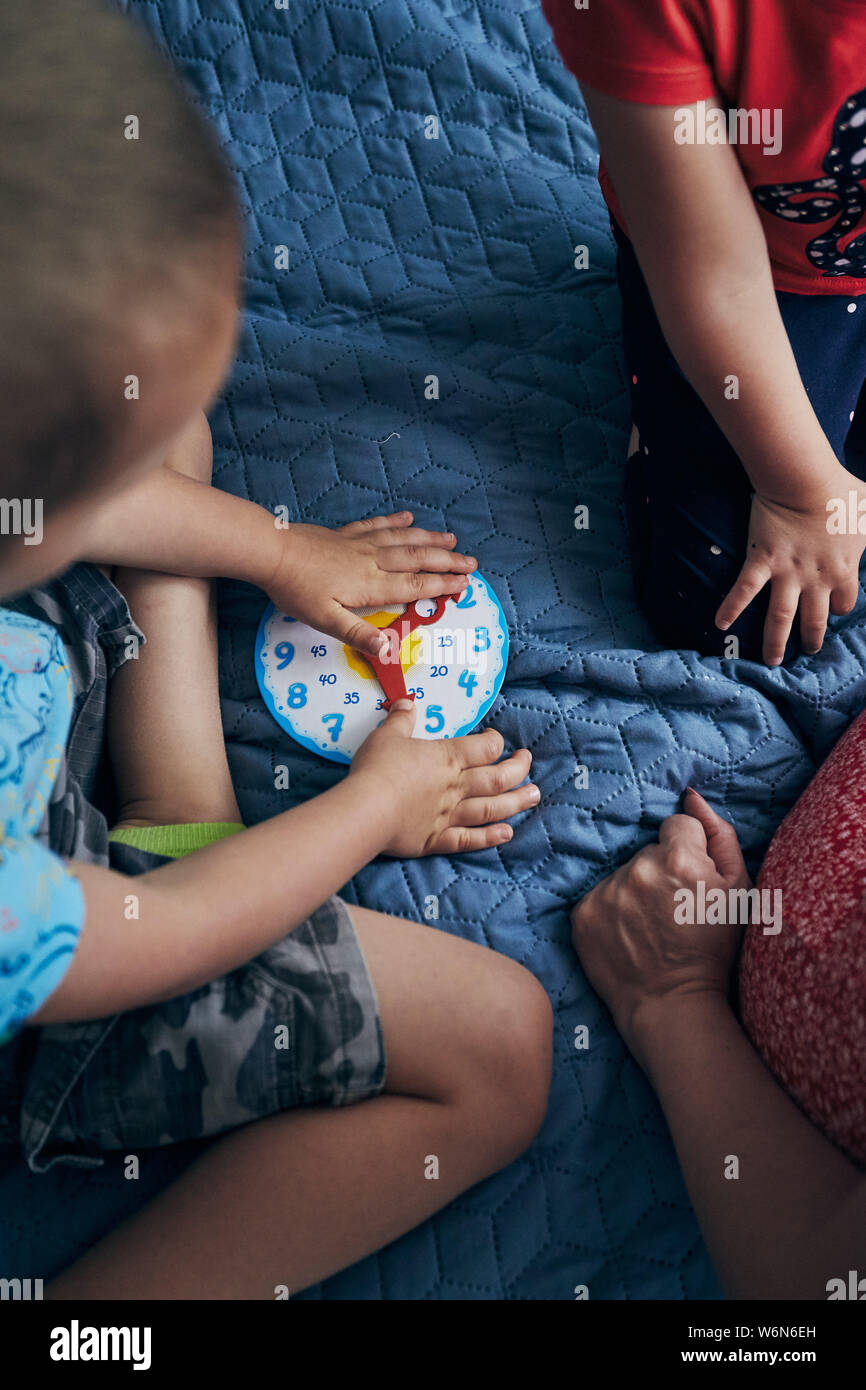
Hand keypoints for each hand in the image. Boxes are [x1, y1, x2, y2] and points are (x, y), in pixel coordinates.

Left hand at [264, 511, 476, 657]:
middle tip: (472, 563)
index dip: (443, 585)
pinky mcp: (346, 533)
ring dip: (430, 539)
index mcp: (371, 584)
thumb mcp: (326, 620)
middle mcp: (373, 560)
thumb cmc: (297, 590)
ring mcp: (361, 543)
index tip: (466, 584)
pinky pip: (378, 524)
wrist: (272, 552)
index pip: (416, 585)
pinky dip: (396, 521)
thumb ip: (358, 634)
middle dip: (448, 561)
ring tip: (451, 538)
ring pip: (404, 539)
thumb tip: (388, 650)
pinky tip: (408, 517)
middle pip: (418, 559)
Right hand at [350, 700, 538, 856]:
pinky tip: (506, 834)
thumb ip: (400, 719)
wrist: (366, 809)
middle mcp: (456, 786)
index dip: (496, 742)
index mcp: (447, 758)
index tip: (498, 740)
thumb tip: (406, 702)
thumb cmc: (377, 769)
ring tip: (534, 796)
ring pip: (492, 808)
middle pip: (497, 777)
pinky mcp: (437, 839)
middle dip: (518, 769)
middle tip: (529, 762)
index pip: (485, 747)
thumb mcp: (386, 735)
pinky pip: (470, 839)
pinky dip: (490, 837)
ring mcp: (450, 814)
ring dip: (516, 802)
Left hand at [570, 790, 749, 1059]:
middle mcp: (638, 869)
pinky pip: (599, 895)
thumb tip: (692, 796)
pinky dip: (611, 909)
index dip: (688, 853)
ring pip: (623, 873)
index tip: (690, 882)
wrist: (673, 1003)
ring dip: (635, 890)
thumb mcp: (739, 891)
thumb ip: (720, 836)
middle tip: (672, 910)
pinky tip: (628, 934)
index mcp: (679, 858)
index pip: (677, 826)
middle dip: (661, 871)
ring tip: (650, 925)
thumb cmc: (714, 949)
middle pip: (648, 851)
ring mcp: (606, 892)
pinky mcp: (582, 914)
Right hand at [715, 482, 862, 664]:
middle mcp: (815, 581)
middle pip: (814, 620)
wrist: (806, 482)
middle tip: (807, 651)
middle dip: (811, 639)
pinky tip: (719, 625)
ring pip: (781, 617)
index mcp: (842, 571)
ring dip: (775, 641)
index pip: (843, 603)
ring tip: (771, 661)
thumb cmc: (841, 494)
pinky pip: (744, 590)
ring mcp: (787, 574)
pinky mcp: (761, 562)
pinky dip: (731, 608)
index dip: (838, 607)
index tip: (832, 608)